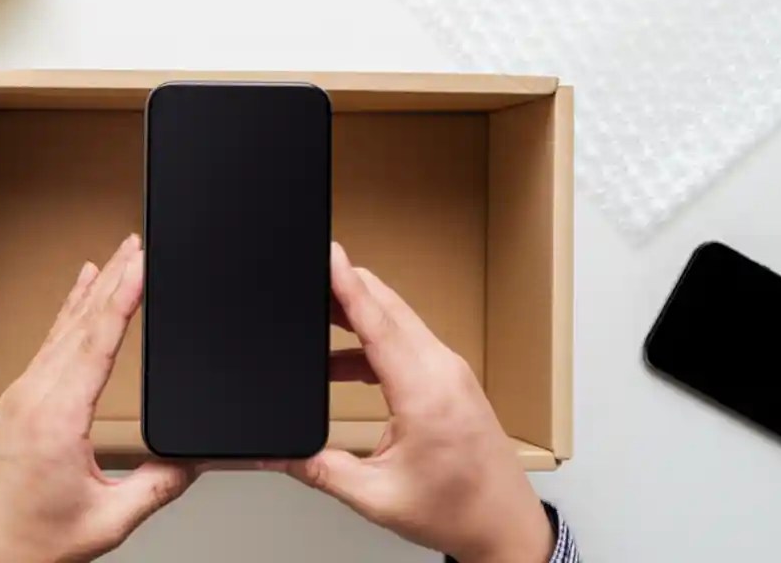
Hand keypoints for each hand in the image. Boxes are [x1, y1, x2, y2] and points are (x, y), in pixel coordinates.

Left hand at [0, 235, 196, 562]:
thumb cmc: (28, 545)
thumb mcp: (108, 519)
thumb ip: (158, 486)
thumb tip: (195, 460)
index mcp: (58, 418)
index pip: (97, 341)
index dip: (123, 295)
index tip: (140, 260)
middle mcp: (33, 398)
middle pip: (79, 323)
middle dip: (112, 278)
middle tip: (136, 242)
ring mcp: (18, 398)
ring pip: (59, 331)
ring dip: (88, 293)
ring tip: (112, 258)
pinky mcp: (14, 407)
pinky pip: (45, 347)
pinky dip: (66, 317)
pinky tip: (74, 302)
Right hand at [285, 243, 553, 562]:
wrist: (505, 527)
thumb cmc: (456, 511)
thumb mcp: (374, 495)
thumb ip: (318, 469)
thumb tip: (276, 454)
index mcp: (424, 394)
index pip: (378, 322)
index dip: (348, 285)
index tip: (329, 254)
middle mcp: (442, 372)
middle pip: (389, 309)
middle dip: (348, 287)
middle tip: (310, 272)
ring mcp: (451, 372)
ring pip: (399, 322)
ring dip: (360, 313)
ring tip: (318, 312)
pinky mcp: (451, 380)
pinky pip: (408, 342)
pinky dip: (374, 339)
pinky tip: (343, 360)